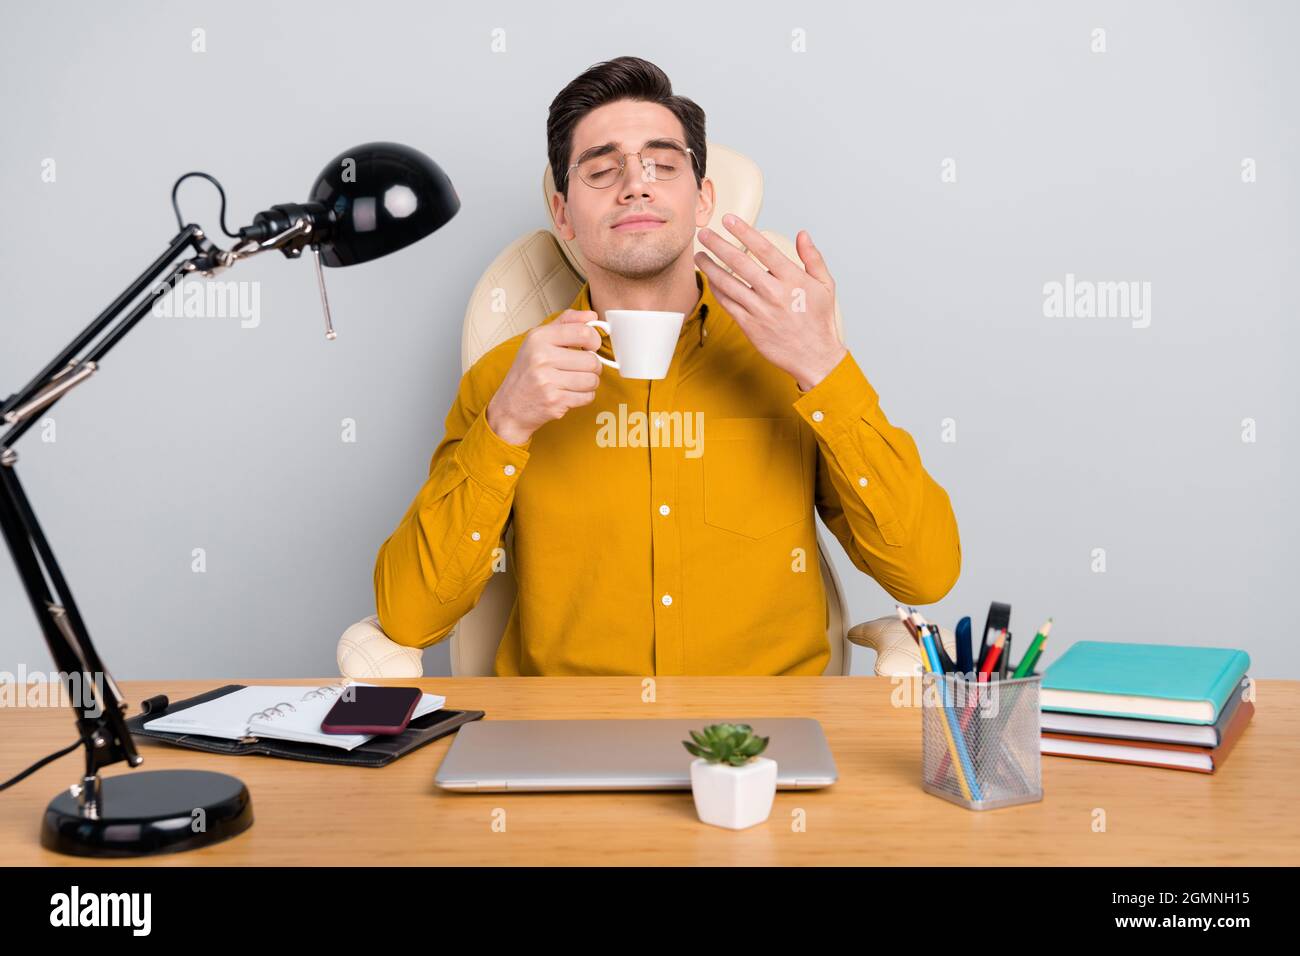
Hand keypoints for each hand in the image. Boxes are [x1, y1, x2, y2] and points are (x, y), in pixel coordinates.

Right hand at [486, 309, 603, 444]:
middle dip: (592, 366)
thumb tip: (592, 315)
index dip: (595, 340)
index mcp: (539, 338)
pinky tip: (569, 393)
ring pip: (592, 380)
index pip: (584, 332)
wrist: (510, 406)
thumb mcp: (539, 340)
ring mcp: (547, 380)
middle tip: (580, 369)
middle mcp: (541, 357)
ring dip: (589, 383)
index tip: (591, 346)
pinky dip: (583, 397)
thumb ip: (566, 323)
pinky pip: (587, 397)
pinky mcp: (554, 401)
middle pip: (592, 360)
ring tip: (574, 381)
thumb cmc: (528, 372)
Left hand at [695, 214, 846, 389]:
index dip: (744, 231)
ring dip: (710, 267)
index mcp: (793, 279)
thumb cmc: (819, 320)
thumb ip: (813, 258)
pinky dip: (717, 290)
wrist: (814, 357)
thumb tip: (802, 234)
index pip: (763, 248)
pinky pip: (728, 304)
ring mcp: (760, 310)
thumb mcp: (825, 286)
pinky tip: (710, 280)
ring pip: (728, 283)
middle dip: (718, 245)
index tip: (729, 220)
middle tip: (705, 234)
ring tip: (699, 255)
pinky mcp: (750, 326)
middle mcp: (774, 293)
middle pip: (740, 262)